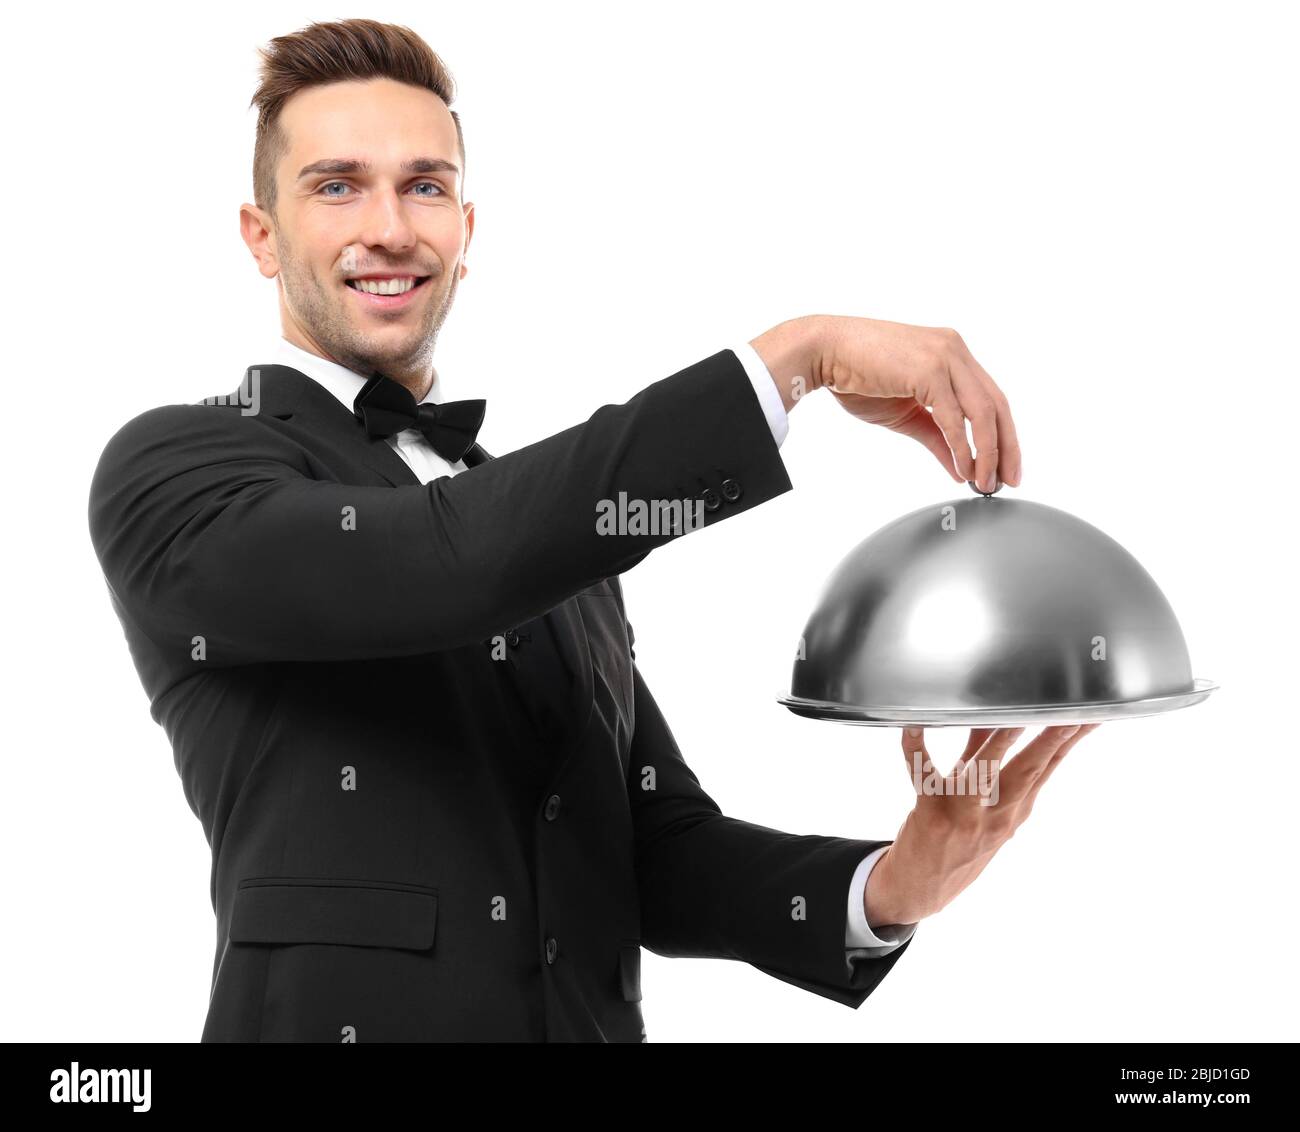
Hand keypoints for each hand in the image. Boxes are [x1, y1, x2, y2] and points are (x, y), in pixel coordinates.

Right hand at [749, 315, 1020, 491]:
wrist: (823, 352)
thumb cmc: (856, 376)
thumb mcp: (906, 414)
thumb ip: (937, 438)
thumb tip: (959, 467)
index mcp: (952, 354)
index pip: (991, 398)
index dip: (1004, 436)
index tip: (1005, 467)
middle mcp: (955, 350)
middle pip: (997, 405)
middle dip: (1006, 447)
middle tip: (1008, 480)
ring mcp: (945, 357)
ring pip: (983, 411)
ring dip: (988, 452)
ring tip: (985, 481)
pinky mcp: (930, 369)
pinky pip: (955, 416)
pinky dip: (963, 446)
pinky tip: (965, 468)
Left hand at [863, 724, 1101, 927]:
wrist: (921, 890)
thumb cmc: (956, 839)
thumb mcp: (985, 806)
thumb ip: (988, 759)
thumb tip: (998, 718)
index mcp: (1015, 810)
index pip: (1048, 769)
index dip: (1069, 742)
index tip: (1088, 716)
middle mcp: (997, 814)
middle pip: (1028, 771)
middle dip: (1049, 742)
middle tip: (1067, 714)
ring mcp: (964, 816)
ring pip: (985, 773)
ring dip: (997, 745)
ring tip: (1011, 719)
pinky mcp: (930, 813)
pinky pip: (921, 775)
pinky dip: (914, 748)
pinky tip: (912, 726)